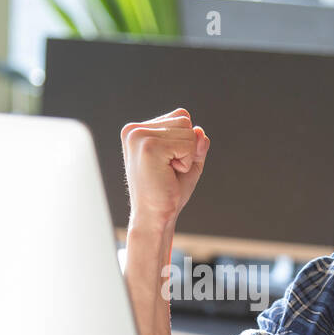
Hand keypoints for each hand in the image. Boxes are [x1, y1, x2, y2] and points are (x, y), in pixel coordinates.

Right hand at [120, 108, 209, 230]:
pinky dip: (186, 162)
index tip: (168, 164)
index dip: (185, 142)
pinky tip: (168, 175)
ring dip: (187, 156)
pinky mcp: (149, 147)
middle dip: (187, 148)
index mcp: (137, 130)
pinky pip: (188, 144)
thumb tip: (199, 131)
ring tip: (167, 173)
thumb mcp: (188, 162)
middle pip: (185, 120)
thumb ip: (196, 143)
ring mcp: (139, 136)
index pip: (180, 116)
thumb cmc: (168, 193)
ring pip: (188, 131)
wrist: (154, 218)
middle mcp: (133, 130)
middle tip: (168, 171)